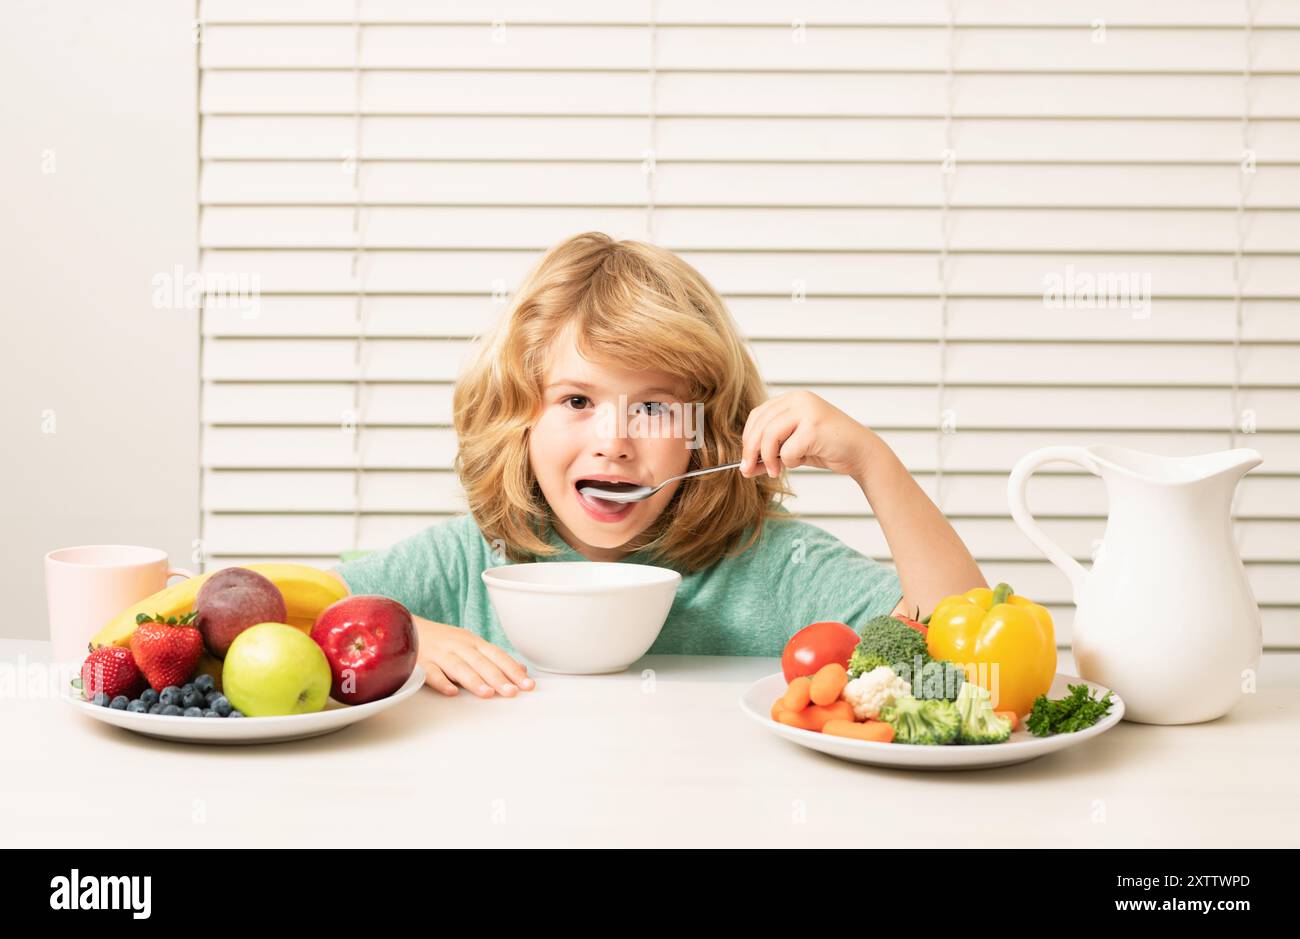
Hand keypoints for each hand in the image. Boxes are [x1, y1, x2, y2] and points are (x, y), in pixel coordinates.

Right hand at [414, 616, 534, 697]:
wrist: (405, 627)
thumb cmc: (444, 641)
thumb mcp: (470, 645)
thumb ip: (494, 658)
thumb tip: (521, 669)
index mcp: (473, 642)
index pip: (498, 655)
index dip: (513, 670)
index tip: (527, 685)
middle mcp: (459, 646)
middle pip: (481, 662)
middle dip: (498, 677)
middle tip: (512, 692)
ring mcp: (440, 653)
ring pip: (459, 667)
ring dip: (474, 680)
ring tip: (488, 694)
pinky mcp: (421, 662)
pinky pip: (431, 672)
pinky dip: (441, 682)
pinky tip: (452, 692)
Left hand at [739, 390, 876, 480]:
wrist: (861, 453)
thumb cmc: (827, 448)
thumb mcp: (793, 448)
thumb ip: (770, 453)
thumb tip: (745, 468)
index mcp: (792, 399)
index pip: (758, 415)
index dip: (748, 438)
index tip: (746, 459)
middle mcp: (799, 399)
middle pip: (760, 425)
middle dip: (751, 451)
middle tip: (749, 470)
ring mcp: (808, 411)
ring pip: (769, 436)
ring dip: (768, 458)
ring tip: (775, 471)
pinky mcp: (814, 427)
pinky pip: (788, 450)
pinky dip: (790, 461)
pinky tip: (802, 461)